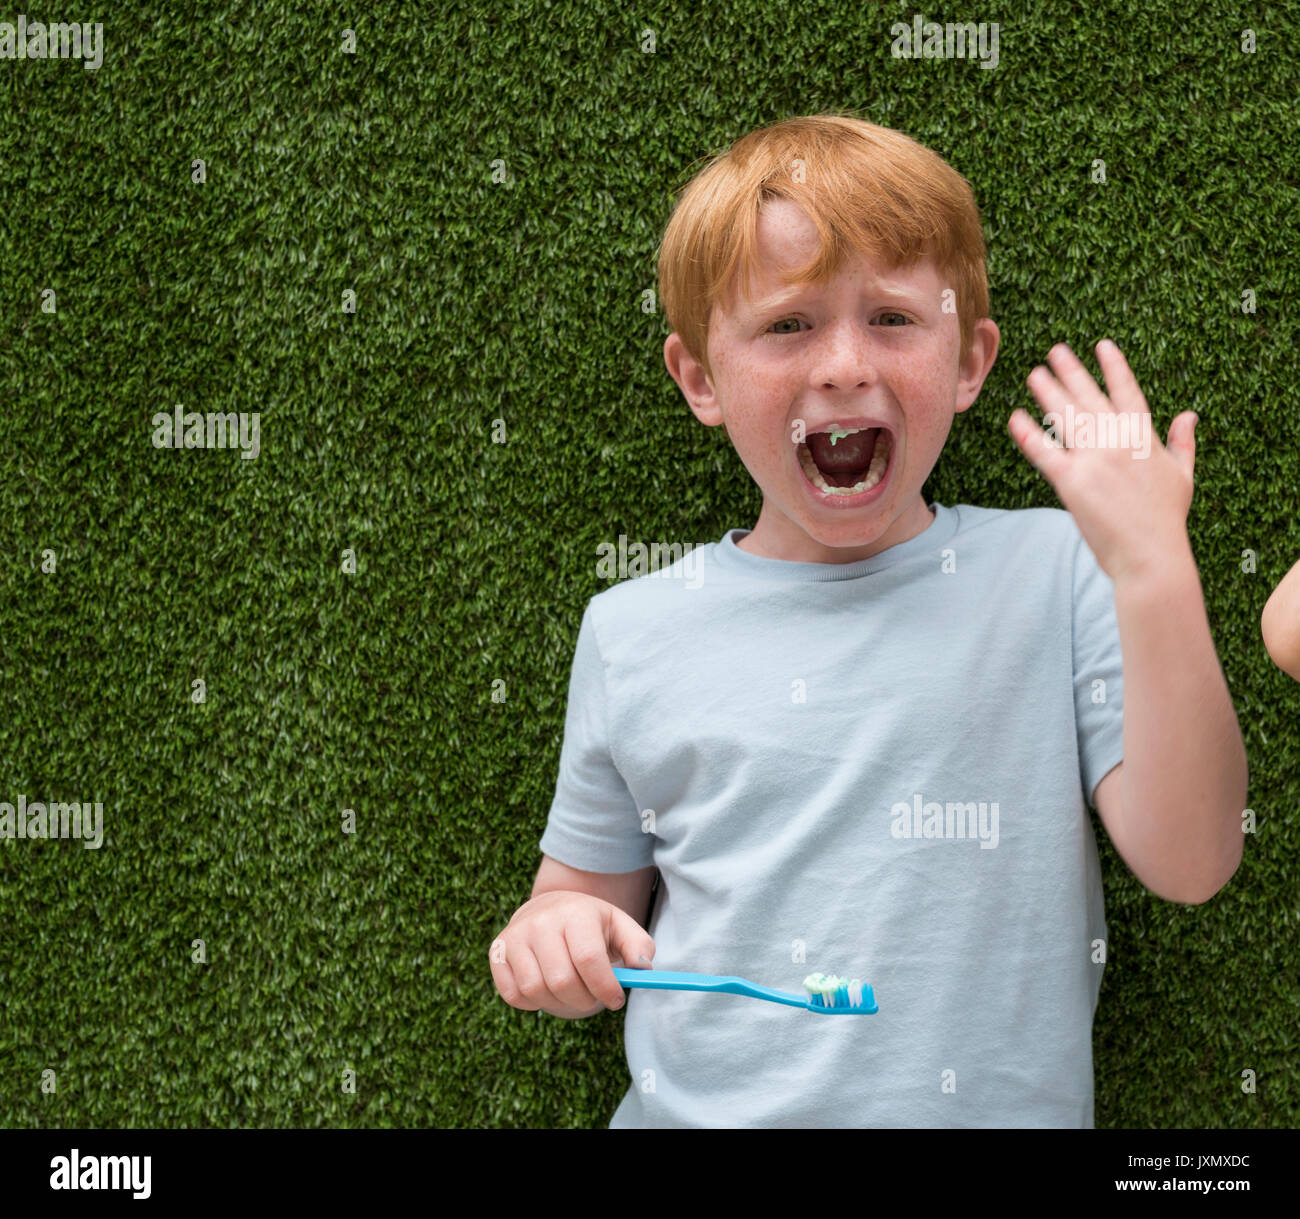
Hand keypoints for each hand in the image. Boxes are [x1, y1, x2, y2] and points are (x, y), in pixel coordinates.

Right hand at [489, 890, 655, 1018]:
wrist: (551, 907)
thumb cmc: (591, 925)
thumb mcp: (620, 927)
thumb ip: (639, 946)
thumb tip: (643, 968)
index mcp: (576, 912)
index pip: (589, 959)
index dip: (606, 987)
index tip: (616, 1000)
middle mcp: (540, 920)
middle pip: (561, 980)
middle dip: (584, 1000)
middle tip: (593, 999)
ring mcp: (514, 935)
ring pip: (535, 990)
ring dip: (558, 1003)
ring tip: (571, 992)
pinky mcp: (496, 952)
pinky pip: (512, 995)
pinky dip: (532, 1003)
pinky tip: (546, 988)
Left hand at [1009, 339, 1197, 582]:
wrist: (1151, 556)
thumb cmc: (1166, 520)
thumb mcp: (1183, 476)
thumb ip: (1183, 443)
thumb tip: (1189, 414)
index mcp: (1145, 438)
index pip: (1127, 392)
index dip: (1114, 367)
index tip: (1102, 345)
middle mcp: (1118, 442)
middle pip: (1089, 398)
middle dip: (1072, 372)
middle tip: (1054, 350)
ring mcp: (1094, 460)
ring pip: (1065, 417)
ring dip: (1047, 393)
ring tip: (1034, 374)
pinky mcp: (1072, 482)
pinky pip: (1044, 452)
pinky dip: (1028, 435)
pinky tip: (1014, 418)